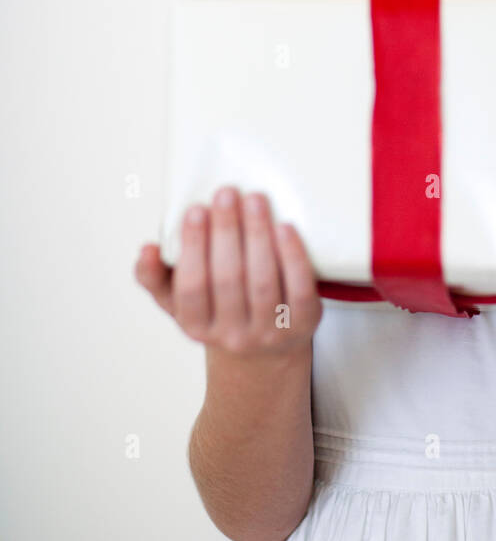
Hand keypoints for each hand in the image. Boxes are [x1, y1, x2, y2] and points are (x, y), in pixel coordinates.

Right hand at [134, 186, 322, 359]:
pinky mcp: (303, 325)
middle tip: (227, 192)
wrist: (265, 347)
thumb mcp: (179, 301)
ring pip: (263, 282)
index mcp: (196, 326)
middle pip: (228, 280)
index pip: (191, 287)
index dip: (194, 248)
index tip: (196, 208)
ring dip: (258, 236)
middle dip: (227, 232)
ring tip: (255, 199)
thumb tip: (147, 249)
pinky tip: (285, 227)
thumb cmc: (218, 308)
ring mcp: (269, 332)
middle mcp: (232, 335)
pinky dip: (292, 257)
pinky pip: (299, 290)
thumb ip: (155, 276)